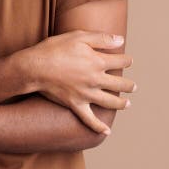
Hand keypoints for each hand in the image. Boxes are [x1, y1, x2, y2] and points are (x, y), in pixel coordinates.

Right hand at [22, 30, 136, 134]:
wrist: (34, 68)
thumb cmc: (55, 48)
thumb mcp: (79, 36)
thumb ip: (102, 39)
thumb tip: (121, 41)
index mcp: (98, 62)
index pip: (121, 61)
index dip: (127, 60)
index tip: (129, 60)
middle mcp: (95, 80)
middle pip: (120, 84)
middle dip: (129, 85)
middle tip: (134, 87)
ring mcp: (86, 94)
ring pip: (110, 102)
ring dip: (121, 104)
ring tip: (128, 104)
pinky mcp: (75, 105)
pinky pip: (89, 119)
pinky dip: (99, 127)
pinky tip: (107, 131)